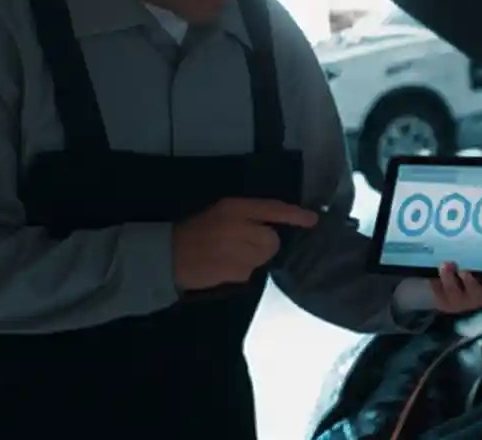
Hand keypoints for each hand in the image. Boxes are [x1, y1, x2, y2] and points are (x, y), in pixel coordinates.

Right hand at [172, 197, 317, 290]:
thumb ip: (247, 215)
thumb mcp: (221, 211)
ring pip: (263, 257)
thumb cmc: (196, 229)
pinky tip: (224, 265)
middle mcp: (240, 228)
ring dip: (254, 257)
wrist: (168, 254)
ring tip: (230, 254)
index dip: (295, 215)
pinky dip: (242, 270)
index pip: (273, 209)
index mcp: (235, 207)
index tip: (312, 220)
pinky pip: (250, 271)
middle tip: (243, 242)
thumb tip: (275, 226)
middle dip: (265, 243)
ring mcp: (238, 252)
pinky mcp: (235, 273)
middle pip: (272, 240)